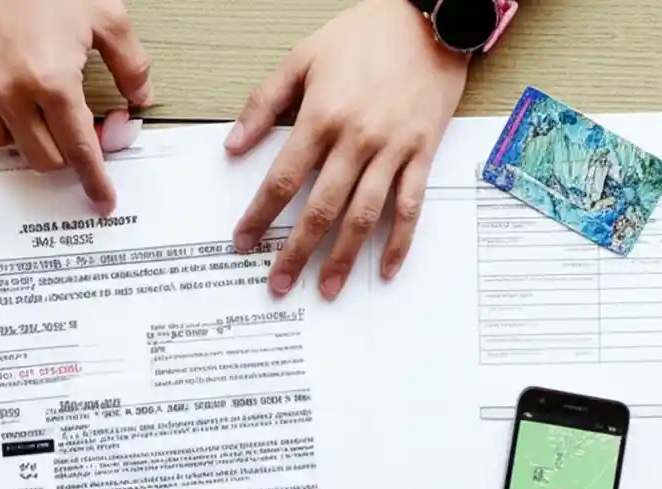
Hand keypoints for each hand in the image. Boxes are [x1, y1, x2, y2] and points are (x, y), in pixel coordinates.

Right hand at [0, 0, 152, 212]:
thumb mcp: (106, 15)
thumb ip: (130, 63)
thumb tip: (140, 97)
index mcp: (54, 82)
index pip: (79, 149)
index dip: (94, 178)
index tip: (103, 198)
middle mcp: (18, 95)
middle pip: (48, 160)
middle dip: (73, 160)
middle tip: (92, 136)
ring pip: (20, 152)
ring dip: (45, 151)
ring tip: (62, 127)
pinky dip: (14, 138)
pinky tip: (32, 123)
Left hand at [226, 0, 468, 298]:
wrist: (428, 19)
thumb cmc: (364, 35)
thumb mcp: (303, 58)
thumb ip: (264, 103)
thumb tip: (233, 146)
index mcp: (322, 117)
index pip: (283, 180)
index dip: (260, 216)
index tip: (244, 242)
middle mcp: (357, 140)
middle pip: (321, 209)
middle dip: (297, 253)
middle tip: (278, 285)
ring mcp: (393, 150)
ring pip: (364, 216)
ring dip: (343, 258)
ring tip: (326, 289)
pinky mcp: (423, 154)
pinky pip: (411, 206)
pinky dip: (399, 241)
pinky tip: (385, 269)